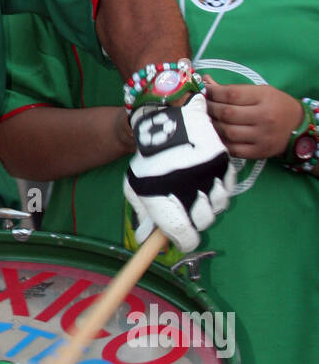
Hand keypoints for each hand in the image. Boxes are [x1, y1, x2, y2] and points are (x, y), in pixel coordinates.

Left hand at [125, 93, 234, 251]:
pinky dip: (220, 186)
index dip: (185, 241)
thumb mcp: (135, 184)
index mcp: (166, 201)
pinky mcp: (223, 165)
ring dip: (209, 203)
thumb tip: (147, 238)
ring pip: (218, 205)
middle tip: (188, 209)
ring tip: (198, 190)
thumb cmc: (149, 157)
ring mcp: (210, 178)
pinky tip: (208, 178)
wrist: (167, 121)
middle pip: (203, 222)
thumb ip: (142, 213)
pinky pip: (228, 187)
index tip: (183, 240)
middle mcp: (191, 193)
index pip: (184, 236)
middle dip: (196, 220)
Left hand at [205, 78, 301, 158]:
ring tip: (207, 120)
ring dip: (212, 125)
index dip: (212, 92)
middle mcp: (264, 117)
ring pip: (227, 131)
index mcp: (264, 97)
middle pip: (227, 113)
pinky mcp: (258, 152)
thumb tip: (206, 81)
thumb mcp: (259, 92)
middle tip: (201, 106)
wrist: (297, 127)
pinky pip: (232, 148)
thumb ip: (233, 89)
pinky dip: (220, 141)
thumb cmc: (275, 105)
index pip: (231, 94)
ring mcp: (262, 136)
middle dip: (209, 108)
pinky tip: (216, 135)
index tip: (204, 91)